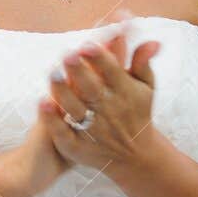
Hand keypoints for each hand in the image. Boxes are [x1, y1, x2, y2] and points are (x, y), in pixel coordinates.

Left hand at [40, 15, 162, 174]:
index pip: (112, 73)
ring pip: (74, 108)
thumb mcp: (145, 87)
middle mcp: (107, 110)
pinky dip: (53, 120)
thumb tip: (154, 40)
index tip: (88, 45)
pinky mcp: (76, 145)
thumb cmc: (136, 111)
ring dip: (63, 91)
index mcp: (124, 92)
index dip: (100, 59)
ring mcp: (91, 129)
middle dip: (80, 72)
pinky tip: (43, 102)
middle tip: (68, 54)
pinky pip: (63, 132)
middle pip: (91, 89)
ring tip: (53, 72)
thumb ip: (143, 62)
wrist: (135, 156)